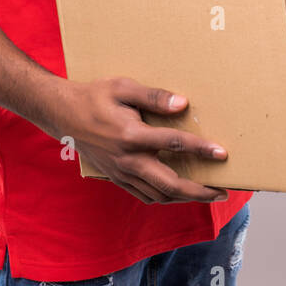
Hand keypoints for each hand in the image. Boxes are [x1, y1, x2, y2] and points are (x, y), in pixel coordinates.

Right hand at [51, 76, 229, 205]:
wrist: (62, 114)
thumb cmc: (94, 96)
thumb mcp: (123, 87)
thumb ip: (154, 96)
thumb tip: (183, 104)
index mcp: (131, 136)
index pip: (174, 145)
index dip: (201, 149)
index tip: (221, 154)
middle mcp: (127, 160)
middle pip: (170, 184)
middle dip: (199, 191)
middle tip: (223, 192)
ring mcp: (121, 173)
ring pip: (158, 195)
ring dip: (185, 198)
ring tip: (207, 195)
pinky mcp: (116, 178)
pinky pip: (144, 195)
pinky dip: (164, 198)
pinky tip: (177, 194)